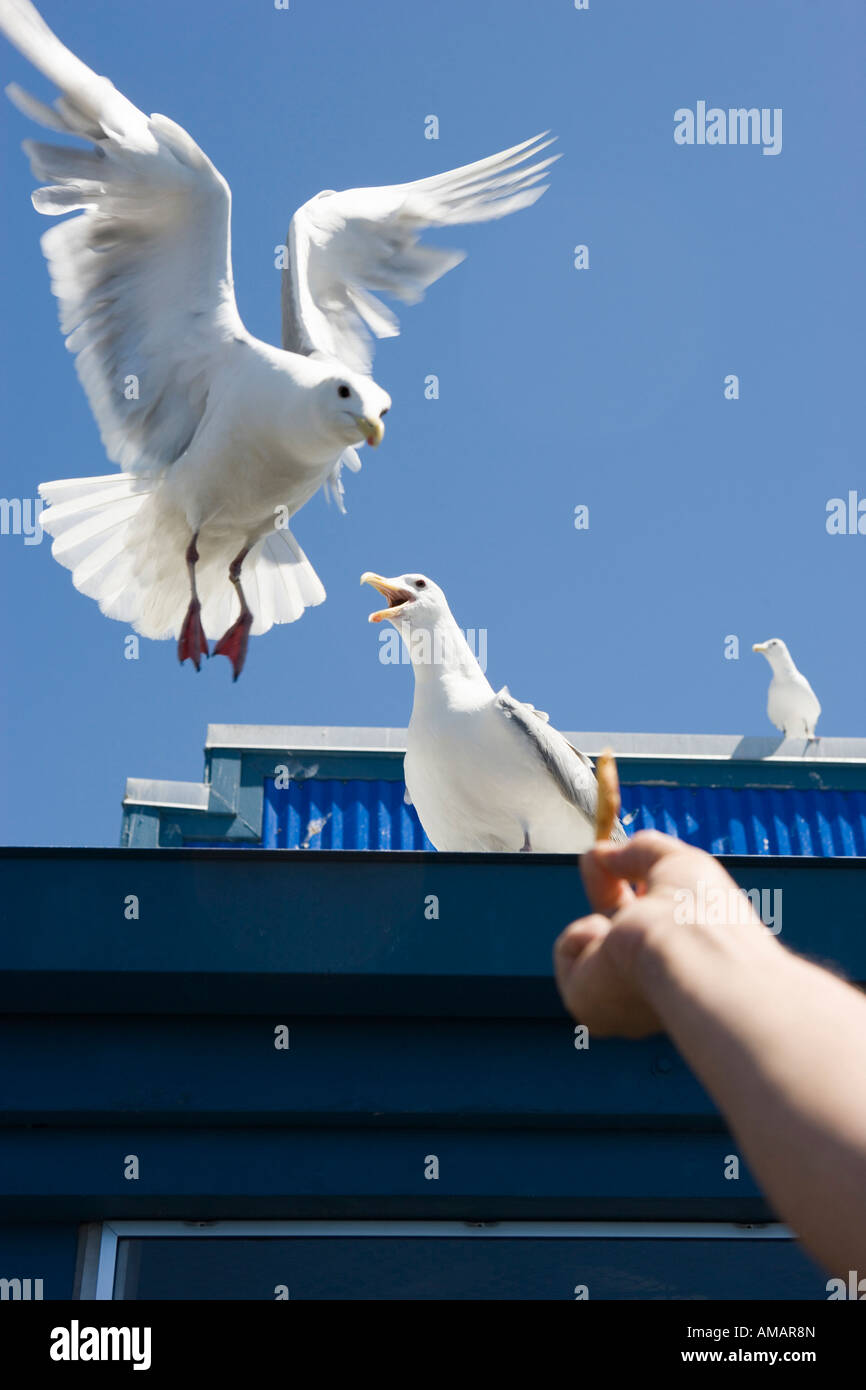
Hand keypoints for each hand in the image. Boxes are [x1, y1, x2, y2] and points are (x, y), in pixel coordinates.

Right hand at [553, 830, 765, 1037]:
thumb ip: (640, 851)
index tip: (613, 857)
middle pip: (616, 933)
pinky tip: (602, 939)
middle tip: (592, 859)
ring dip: (594, 921)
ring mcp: (622, 996)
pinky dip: (578, 937)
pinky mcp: (592, 1007)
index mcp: (681, 953)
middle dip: (603, 890)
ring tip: (609, 920)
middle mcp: (654, 980)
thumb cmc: (699, 911)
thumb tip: (606, 854)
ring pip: (589, 946)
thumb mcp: (677, 861)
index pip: (648, 920)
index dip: (628, 884)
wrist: (687, 952)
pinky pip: (568, 958)